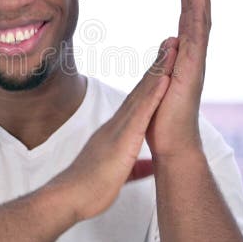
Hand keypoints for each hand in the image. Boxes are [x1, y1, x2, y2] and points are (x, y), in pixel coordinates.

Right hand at [48, 37, 177, 221]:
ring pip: (142, 94)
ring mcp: (119, 128)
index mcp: (116, 133)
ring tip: (172, 50)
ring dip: (159, 71)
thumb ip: (135, 169)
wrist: (70, 197)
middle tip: (170, 44)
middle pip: (141, 90)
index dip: (151, 84)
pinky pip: (141, 112)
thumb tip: (149, 166)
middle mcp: (117, 124)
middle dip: (157, 67)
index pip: (137, 103)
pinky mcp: (123, 138)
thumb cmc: (89, 189)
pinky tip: (165, 79)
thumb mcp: (118, 176)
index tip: (164, 67)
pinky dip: (154, 94)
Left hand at [146, 0, 211, 156]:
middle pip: (195, 12)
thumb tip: (170, 41)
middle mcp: (192, 55)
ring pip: (199, 19)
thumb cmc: (164, 120)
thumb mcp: (159, 82)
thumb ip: (164, 61)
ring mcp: (195, 61)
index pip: (185, 18)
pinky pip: (196, 36)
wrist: (173, 145)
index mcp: (182, 56)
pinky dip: (198, 14)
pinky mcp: (191, 70)